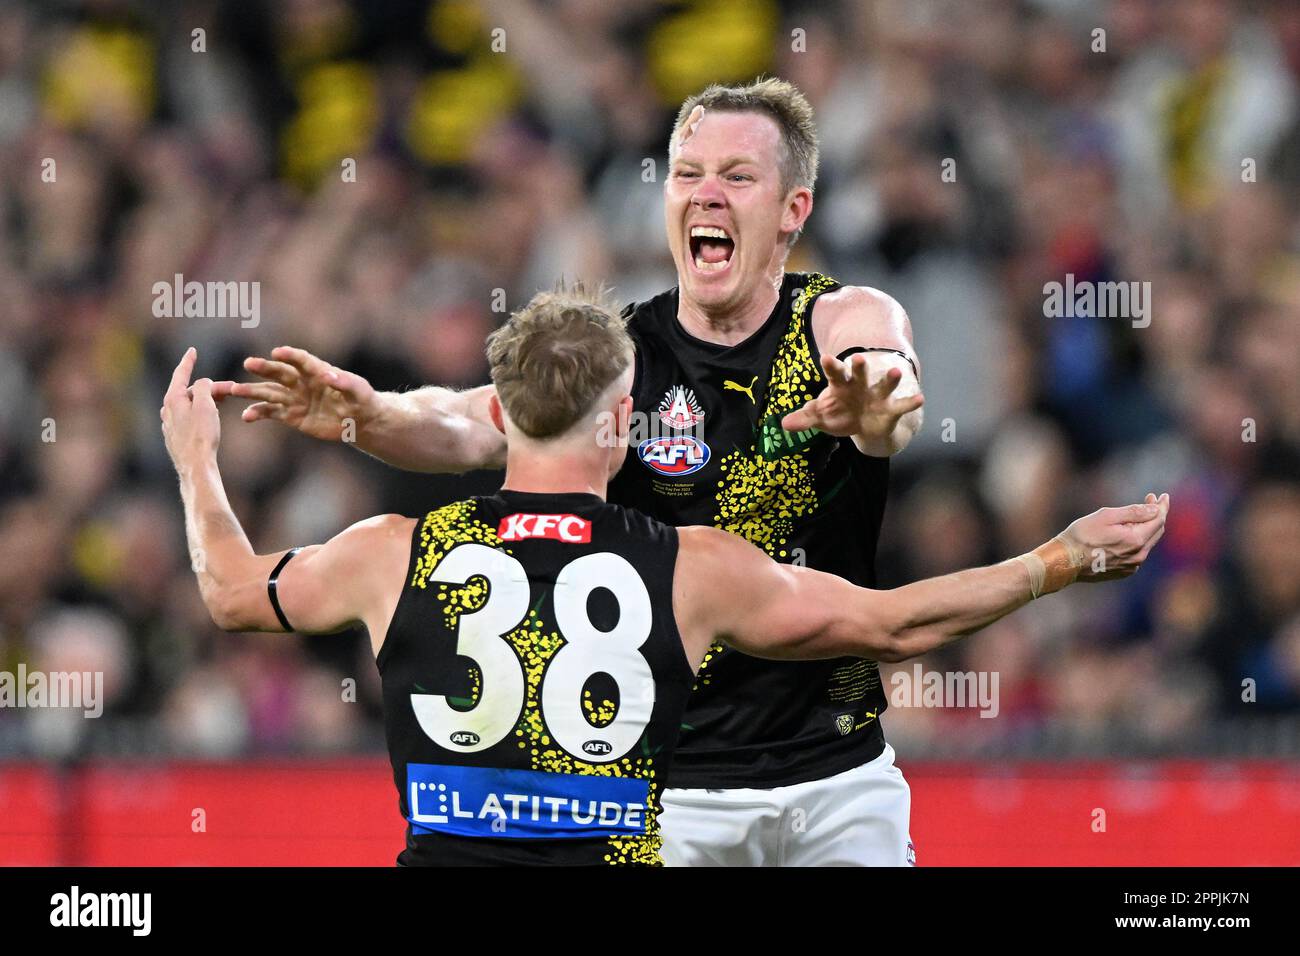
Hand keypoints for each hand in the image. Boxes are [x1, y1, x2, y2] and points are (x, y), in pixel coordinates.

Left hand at [160, 348, 219, 469]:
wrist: (196, 466)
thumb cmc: (201, 435)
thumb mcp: (206, 405)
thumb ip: (204, 388)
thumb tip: (202, 383)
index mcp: (173, 399)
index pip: (181, 374)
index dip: (189, 361)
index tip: (192, 351)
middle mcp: (167, 410)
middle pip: (190, 392)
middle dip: (210, 388)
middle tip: (231, 389)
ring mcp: (170, 425)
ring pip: (190, 406)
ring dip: (206, 401)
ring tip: (223, 403)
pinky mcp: (176, 438)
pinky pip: (189, 419)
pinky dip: (201, 414)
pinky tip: (211, 421)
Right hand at [210, 346, 377, 442]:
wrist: (358, 420)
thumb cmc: (361, 399)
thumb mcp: (359, 391)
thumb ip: (345, 382)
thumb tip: (329, 376)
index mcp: (317, 371)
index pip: (302, 360)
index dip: (290, 356)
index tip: (277, 352)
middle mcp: (302, 382)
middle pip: (280, 373)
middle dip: (264, 368)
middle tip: (248, 364)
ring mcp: (294, 398)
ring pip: (269, 392)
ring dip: (251, 391)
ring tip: (232, 390)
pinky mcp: (291, 415)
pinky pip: (271, 412)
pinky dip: (258, 413)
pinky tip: (246, 416)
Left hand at [780, 353, 923, 440]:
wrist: (862, 427)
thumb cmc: (839, 414)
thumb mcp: (821, 418)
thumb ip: (805, 419)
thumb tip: (784, 425)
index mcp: (840, 386)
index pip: (834, 373)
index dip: (831, 366)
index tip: (825, 358)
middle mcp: (860, 386)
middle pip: (858, 374)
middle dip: (858, 367)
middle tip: (857, 358)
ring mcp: (876, 396)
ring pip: (883, 384)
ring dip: (890, 378)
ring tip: (896, 371)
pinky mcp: (890, 409)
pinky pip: (901, 406)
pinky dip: (910, 403)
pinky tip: (920, 398)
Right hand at [1061, 493, 1170, 581]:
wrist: (1065, 561)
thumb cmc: (1082, 535)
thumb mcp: (1106, 516)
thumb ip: (1134, 512)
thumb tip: (1156, 509)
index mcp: (1136, 539)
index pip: (1158, 519)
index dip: (1161, 506)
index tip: (1162, 495)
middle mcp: (1139, 555)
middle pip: (1156, 531)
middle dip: (1156, 515)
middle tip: (1150, 501)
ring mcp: (1132, 565)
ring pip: (1147, 543)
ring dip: (1146, 527)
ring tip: (1136, 516)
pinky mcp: (1124, 571)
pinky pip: (1138, 553)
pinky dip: (1137, 541)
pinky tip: (1126, 534)